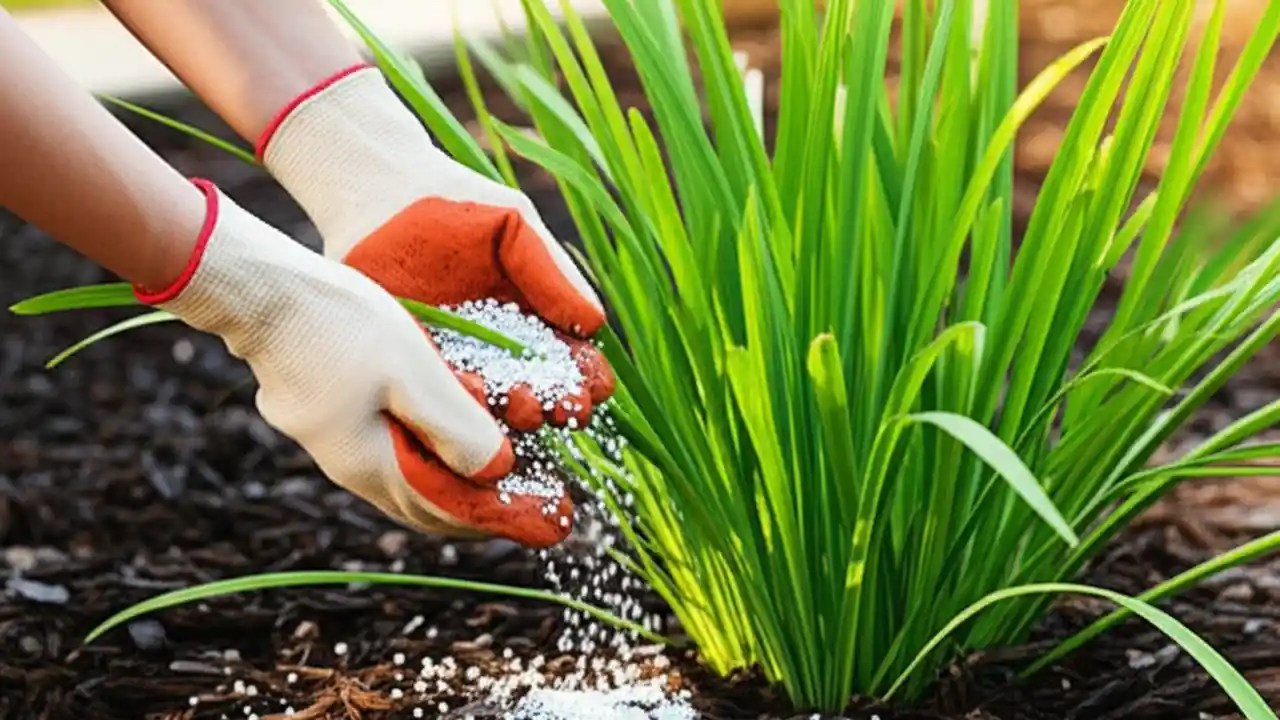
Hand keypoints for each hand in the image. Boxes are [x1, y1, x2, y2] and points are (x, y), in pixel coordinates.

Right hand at [138, 179, 573, 547]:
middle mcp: (356, 467)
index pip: (455, 512)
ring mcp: (340, 446)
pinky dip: (437, 466)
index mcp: (375, 465)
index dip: (509, 519)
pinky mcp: (334, 420)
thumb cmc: (340, 326)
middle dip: (491, 514)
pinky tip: (456, 447)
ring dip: (464, 492)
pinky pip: (398, 459)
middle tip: (542, 510)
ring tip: (510, 486)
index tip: (557, 523)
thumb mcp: (411, 373)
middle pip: (435, 509)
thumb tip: (498, 472)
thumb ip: (455, 427)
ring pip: (414, 487)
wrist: (263, 294)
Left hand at [257, 64, 615, 430]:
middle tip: (558, 410)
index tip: (593, 389)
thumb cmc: (457, 206)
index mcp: (533, 324)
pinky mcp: (414, 368)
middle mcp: (498, 354)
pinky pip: (439, 395)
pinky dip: (458, 404)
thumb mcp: (516, 231)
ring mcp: (456, 366)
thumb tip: (595, 325)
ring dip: (512, 416)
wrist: (380, 196)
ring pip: (492, 406)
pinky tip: (471, 401)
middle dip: (553, 407)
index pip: (571, 363)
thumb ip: (553, 273)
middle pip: (538, 394)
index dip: (586, 380)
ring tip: (522, 408)